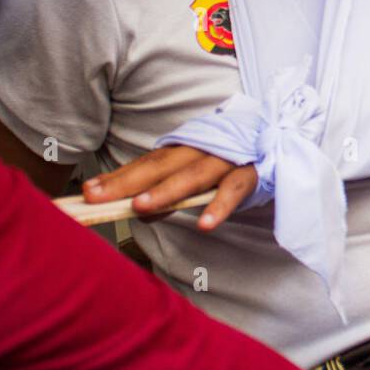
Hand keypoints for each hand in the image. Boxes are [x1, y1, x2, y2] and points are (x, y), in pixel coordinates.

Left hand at [82, 145, 257, 230]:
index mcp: (184, 148)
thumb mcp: (194, 173)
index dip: (117, 177)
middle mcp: (201, 149)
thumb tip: (136, 210)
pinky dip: (219, 206)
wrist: (281, 144)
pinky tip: (204, 225)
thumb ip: (166, 191)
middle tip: (98, 197)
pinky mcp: (252, 173)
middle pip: (161, 165)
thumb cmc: (229, 163)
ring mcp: (227, 159)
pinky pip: (234, 190)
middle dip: (128, 182)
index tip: (87, 192)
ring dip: (167, 191)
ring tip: (141, 208)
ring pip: (193, 175)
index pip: (145, 163)